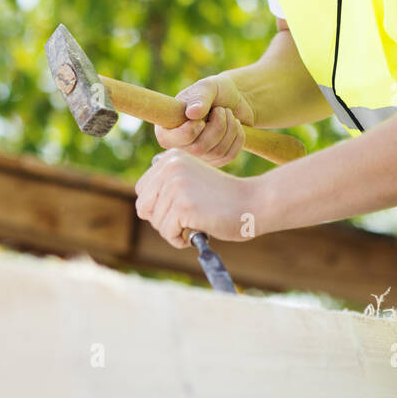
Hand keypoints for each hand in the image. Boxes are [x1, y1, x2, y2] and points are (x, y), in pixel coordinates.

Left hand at [134, 150, 261, 248]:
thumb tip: (143, 207)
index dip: (158, 206)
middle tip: (186, 219)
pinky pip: (167, 233)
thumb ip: (168, 185)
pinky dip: (180, 239)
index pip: (142, 190)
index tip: (181, 208)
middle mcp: (170, 167)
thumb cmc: (223, 197)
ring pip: (156, 222)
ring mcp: (176, 185)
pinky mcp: (184, 205)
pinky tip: (199, 229)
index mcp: (170, 158)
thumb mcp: (191, 180)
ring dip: (175, 230)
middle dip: (161, 219)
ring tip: (197, 221)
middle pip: (144, 206)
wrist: (254, 202)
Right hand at [154, 73, 255, 166]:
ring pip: (217, 152)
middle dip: (217, 126)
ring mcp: (199, 156)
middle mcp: (180, 146)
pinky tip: (235, 125)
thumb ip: (199, 98)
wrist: (234, 99)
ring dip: (230, 128)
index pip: (171, 140)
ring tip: (228, 113)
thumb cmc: (215, 91)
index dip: (190, 130)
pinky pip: (230, 155)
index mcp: (167, 128)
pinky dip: (238, 137)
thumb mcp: (207, 87)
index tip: (201, 117)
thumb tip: (192, 113)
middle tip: (221, 109)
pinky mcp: (216, 160)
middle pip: (198, 148)